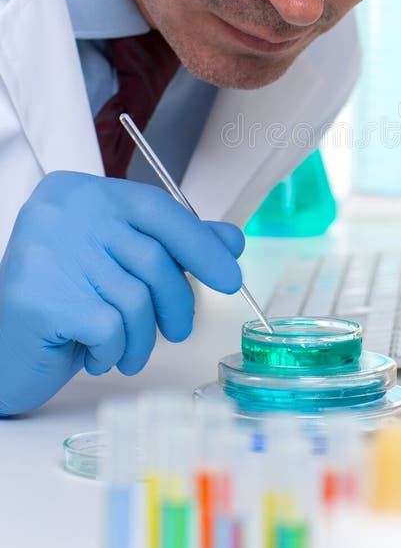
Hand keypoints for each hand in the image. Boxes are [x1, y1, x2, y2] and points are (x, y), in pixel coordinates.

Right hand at [0, 172, 244, 414]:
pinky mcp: (39, 298)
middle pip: (154, 257)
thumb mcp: (123, 263)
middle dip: (177, 302)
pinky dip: (114, 351)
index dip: (202, 246)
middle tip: (177, 329)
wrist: (3, 348)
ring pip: (135, 300)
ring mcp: (48, 253)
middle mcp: (62, 213)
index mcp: (85, 192)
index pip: (160, 210)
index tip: (231, 277)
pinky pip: (110, 328)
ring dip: (142, 338)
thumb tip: (231, 242)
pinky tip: (97, 354)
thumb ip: (174, 244)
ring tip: (127, 350)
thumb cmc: (68, 300)